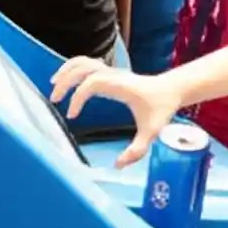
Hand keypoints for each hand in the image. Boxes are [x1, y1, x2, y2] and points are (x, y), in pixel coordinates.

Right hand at [50, 57, 184, 167]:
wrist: (172, 89)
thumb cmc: (162, 108)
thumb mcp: (152, 132)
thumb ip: (136, 151)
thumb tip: (117, 166)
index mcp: (121, 87)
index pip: (92, 83)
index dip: (78, 97)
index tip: (72, 116)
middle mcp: (114, 76)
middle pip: (83, 68)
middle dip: (66, 81)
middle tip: (54, 99)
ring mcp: (112, 72)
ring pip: (84, 61)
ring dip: (67, 70)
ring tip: (54, 84)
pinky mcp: (111, 73)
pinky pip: (89, 63)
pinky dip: (75, 68)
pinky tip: (67, 80)